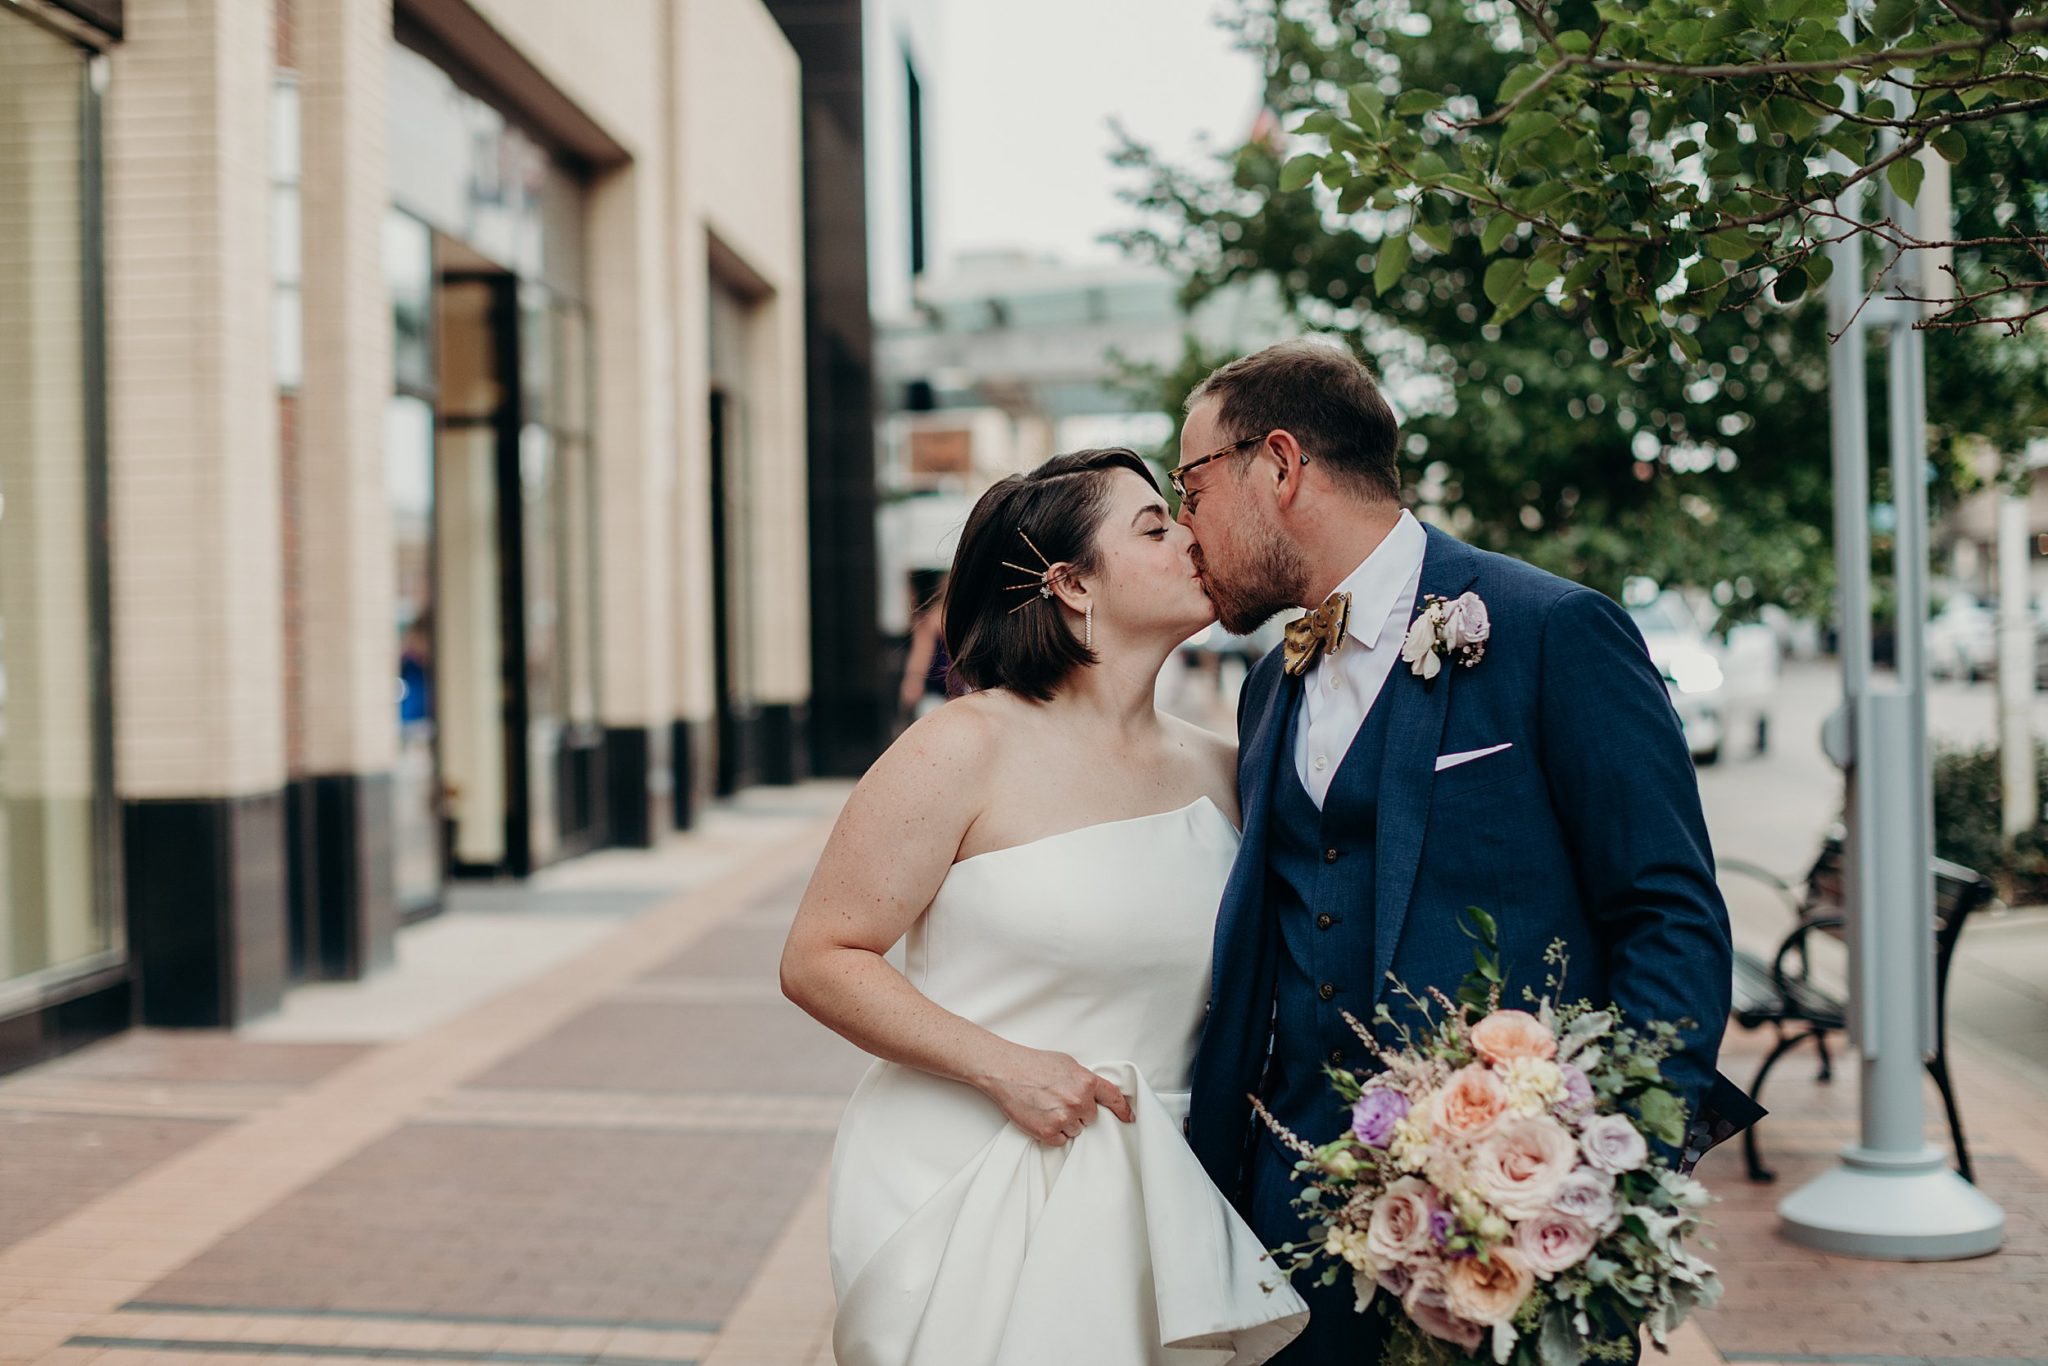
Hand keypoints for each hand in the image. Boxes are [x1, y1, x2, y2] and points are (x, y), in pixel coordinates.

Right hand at [978, 1046, 1134, 1144]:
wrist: (1006, 1071)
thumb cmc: (1033, 1064)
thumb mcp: (1067, 1063)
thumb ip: (1084, 1079)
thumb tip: (1093, 1092)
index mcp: (1086, 1082)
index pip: (1114, 1098)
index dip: (1123, 1110)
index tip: (1129, 1118)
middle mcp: (1078, 1101)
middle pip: (1091, 1117)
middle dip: (1079, 1111)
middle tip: (1058, 1099)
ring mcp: (1063, 1118)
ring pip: (1076, 1130)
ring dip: (1065, 1122)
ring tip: (1047, 1106)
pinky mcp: (1048, 1132)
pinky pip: (1060, 1140)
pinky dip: (1052, 1133)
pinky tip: (1041, 1117)